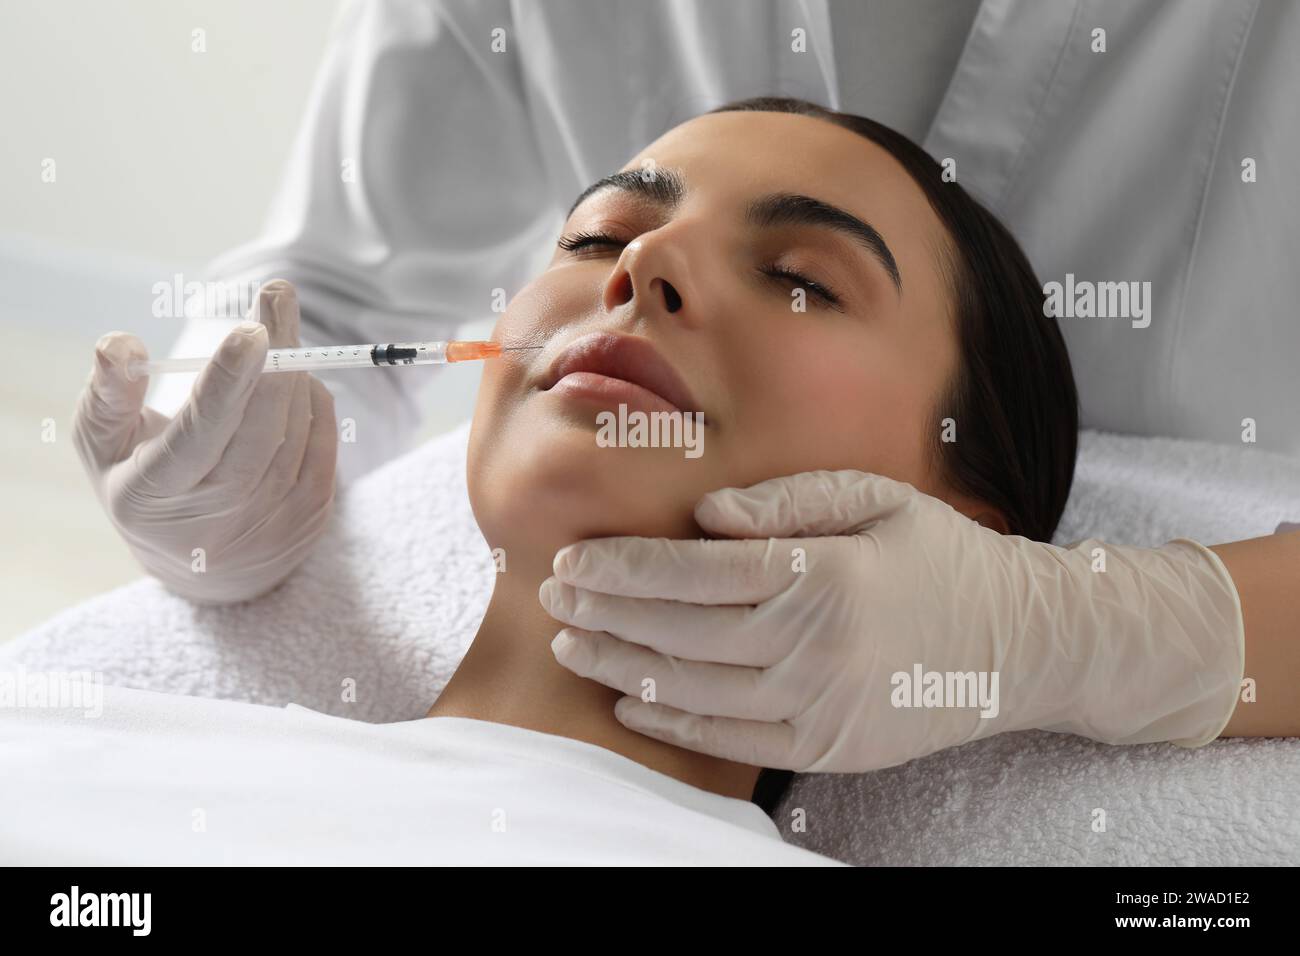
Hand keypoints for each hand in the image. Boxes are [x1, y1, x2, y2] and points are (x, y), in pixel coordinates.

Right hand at [73, 280, 336, 603]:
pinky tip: (291, 381)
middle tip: (276, 293)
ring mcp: (271, 519)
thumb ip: (109, 393)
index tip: (250, 330)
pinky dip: (311, 397)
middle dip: (275, 356)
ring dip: (291, 371)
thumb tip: (119, 344)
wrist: (203, 568)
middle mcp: (217, 517)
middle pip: (261, 428)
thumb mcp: (105, 444)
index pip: (199, 435)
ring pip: (297, 426)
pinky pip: (324, 437)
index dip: (227, 383)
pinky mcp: (311, 515)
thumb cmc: (144, 483)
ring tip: (271, 337)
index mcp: (153, 496)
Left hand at [540, 470, 1243, 771]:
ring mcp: (819, 706)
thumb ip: (788, 500)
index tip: (576, 557)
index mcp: (825, 574)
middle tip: (554, 595)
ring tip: (572, 642)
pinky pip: (728, 740)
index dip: (627, 566)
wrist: (1017, 642)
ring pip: (694, 689)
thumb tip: (702, 514)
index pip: (697, 571)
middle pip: (681, 631)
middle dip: (607, 611)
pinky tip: (629, 698)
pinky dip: (670, 722)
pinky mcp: (825, 749)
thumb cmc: (938, 556)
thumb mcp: (877, 499)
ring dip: (622, 665)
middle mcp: (816, 646)